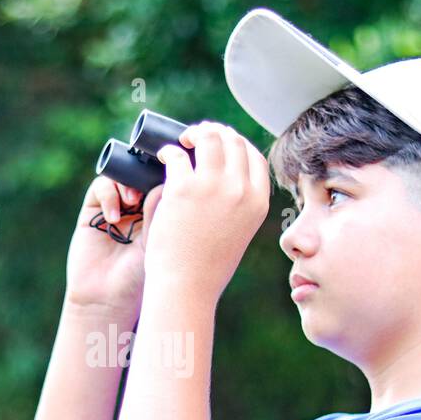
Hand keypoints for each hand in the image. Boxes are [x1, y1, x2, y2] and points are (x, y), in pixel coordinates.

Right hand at [65, 175, 165, 321]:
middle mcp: (136, 211)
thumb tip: (167, 180)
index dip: (164, 176)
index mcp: (157, 217)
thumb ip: (159, 212)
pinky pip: (99, 189)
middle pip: (140, 175)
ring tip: (132, 202)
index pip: (161, 184)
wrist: (107, 300)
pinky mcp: (91, 214)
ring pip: (120, 177)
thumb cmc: (138, 280)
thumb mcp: (156, 243)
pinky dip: (108, 195)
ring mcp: (114, 211)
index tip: (171, 177)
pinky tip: (113, 218)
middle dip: (144, 174)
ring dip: (126, 183)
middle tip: (148, 184)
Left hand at [144, 121, 270, 300]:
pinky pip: (176, 154)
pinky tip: (163, 156)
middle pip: (233, 141)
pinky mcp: (183, 188)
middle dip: (216, 132)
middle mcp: (240, 190)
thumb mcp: (237, 234)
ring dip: (195, 133)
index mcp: (258, 203)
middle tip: (197, 138)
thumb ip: (238, 207)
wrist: (187, 287)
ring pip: (208, 138)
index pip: (255, 157)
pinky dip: (168, 151)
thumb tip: (227, 184)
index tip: (222, 145)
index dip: (238, 145)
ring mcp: (212, 187)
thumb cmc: (207, 268)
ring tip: (182, 142)